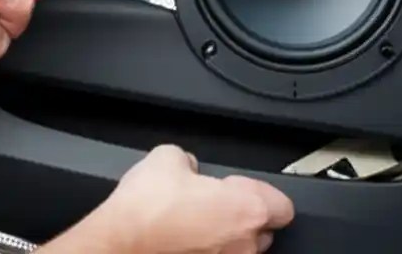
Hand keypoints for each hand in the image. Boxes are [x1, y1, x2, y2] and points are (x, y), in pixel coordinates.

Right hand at [61, 145, 293, 253]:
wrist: (118, 244)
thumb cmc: (146, 209)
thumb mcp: (167, 157)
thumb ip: (188, 159)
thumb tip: (186, 165)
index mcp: (247, 209)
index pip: (283, 206)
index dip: (264, 195)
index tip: (244, 190)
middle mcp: (244, 244)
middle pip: (262, 233)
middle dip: (243, 219)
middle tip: (216, 207)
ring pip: (237, 252)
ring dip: (223, 240)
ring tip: (193, 227)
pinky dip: (202, 253)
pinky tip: (179, 244)